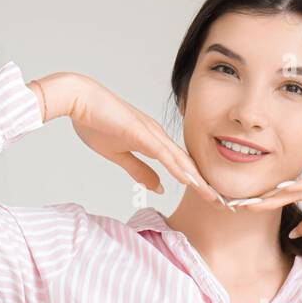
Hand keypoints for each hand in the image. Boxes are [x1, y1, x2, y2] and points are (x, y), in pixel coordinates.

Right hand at [36, 73, 220, 201]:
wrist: (78, 98)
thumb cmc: (95, 122)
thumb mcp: (119, 155)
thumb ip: (140, 171)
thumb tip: (160, 187)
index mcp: (154, 142)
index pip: (181, 166)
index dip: (197, 183)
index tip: (210, 199)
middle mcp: (158, 136)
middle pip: (187, 164)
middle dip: (205, 185)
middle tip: (223, 203)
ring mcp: (151, 133)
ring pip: (179, 160)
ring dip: (197, 179)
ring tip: (213, 196)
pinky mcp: (140, 132)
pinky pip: (162, 153)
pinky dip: (177, 167)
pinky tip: (189, 179)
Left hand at [234, 136, 301, 237]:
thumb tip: (296, 233)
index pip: (282, 199)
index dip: (261, 204)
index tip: (240, 209)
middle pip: (280, 193)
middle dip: (257, 200)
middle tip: (232, 206)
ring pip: (292, 188)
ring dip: (270, 195)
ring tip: (249, 201)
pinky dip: (298, 186)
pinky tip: (283, 189)